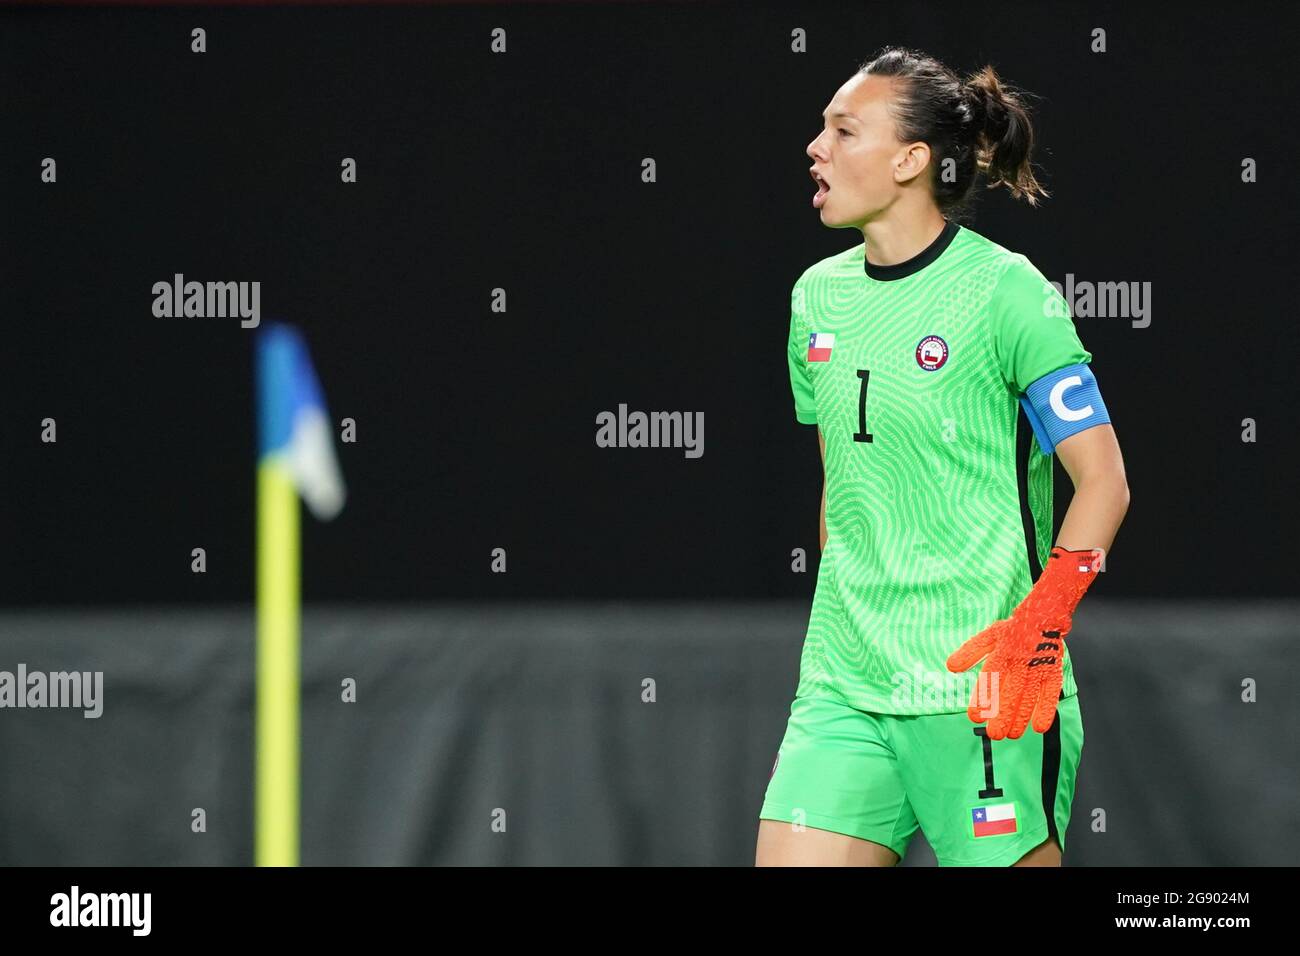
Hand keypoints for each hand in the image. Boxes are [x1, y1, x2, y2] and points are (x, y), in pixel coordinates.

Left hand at [946, 547, 1101, 738]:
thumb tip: (950, 667)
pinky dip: (1046, 710)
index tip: (974, 716)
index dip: (982, 699)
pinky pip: (1050, 694)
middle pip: (1009, 693)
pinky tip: (1039, 727)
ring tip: (1012, 735)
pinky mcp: (1053, 672)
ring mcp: (1037, 668)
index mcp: (1001, 653)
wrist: (1043, 617)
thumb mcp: (988, 636)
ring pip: (1028, 698)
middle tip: (994, 734)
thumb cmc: (1011, 630)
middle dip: (1001, 716)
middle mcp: (1019, 663)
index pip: (990, 680)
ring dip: (1020, 719)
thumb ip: (969, 653)